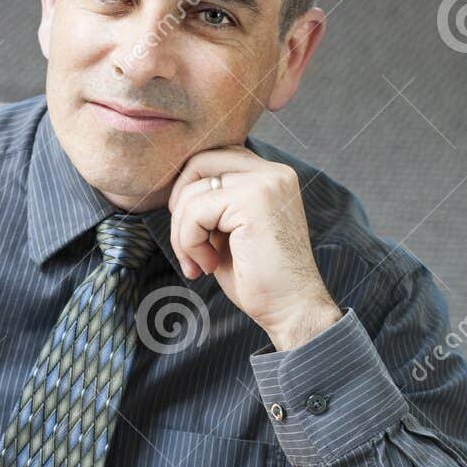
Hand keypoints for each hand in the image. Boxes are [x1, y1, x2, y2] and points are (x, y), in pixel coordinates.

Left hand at [167, 147, 341, 350]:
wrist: (291, 308)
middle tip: (184, 243)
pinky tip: (207, 265)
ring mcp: (265, 183)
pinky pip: (195, 212)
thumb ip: (212, 206)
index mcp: (270, 176)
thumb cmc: (259, 279)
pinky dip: (189, 242)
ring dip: (183, 234)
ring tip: (199, 263)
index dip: (190, 188)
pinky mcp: (252, 200)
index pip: (214, 158)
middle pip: (200, 162)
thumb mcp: (229, 232)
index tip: (188, 228)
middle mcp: (272, 172)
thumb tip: (176, 193)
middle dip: (179, 204)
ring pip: (193, 191)